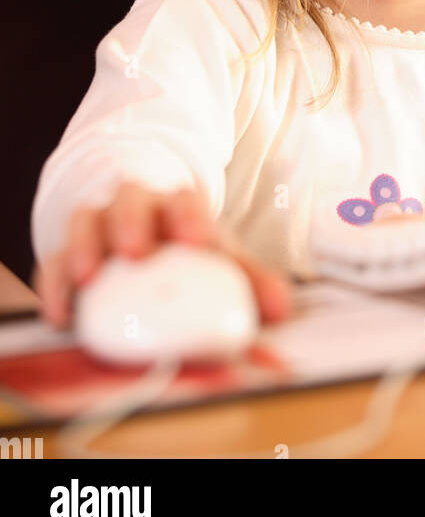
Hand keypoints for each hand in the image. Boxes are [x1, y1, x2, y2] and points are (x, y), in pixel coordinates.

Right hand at [32, 181, 292, 329]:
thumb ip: (249, 282)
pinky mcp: (63, 258)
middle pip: (129, 200)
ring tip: (87, 276)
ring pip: (85, 221)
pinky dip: (54, 287)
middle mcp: (133, 210)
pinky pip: (51, 264)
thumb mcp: (217, 261)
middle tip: (136, 250)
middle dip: (132, 222)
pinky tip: (62, 315)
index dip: (190, 217)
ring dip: (84, 247)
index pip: (184, 200)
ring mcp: (96, 229)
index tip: (198, 241)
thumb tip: (282, 309)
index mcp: (176, 208)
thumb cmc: (183, 254)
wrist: (139, 238)